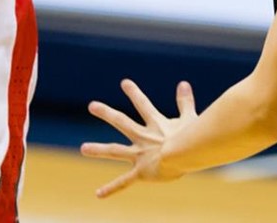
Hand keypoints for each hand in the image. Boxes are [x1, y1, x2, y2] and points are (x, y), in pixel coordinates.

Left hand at [82, 79, 198, 196]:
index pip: (143, 105)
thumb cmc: (192, 137)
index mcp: (156, 124)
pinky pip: (124, 182)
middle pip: (122, 122)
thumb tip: (183, 83)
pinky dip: (111, 188)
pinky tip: (98, 194)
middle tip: (91, 105)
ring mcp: (140, 155)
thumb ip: (184, 103)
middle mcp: (144, 137)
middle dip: (106, 113)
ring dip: (99, 149)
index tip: (124, 83)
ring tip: (83, 148)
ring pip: (115, 150)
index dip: (134, 93)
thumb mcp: (189, 117)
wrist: (186, 153)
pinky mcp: (141, 172)